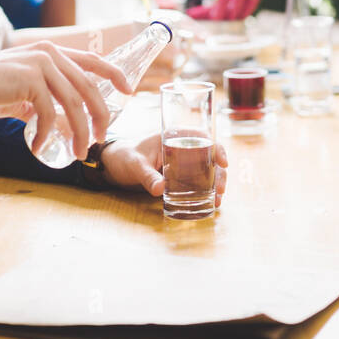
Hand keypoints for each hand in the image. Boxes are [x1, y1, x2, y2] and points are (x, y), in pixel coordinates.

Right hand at [0, 42, 132, 160]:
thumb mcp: (25, 94)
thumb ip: (47, 103)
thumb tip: (64, 125)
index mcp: (52, 53)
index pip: (93, 60)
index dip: (113, 74)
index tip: (128, 91)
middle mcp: (50, 54)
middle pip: (88, 87)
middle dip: (100, 116)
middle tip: (100, 138)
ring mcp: (40, 64)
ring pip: (74, 103)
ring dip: (79, 131)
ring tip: (77, 152)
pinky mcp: (29, 79)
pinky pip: (48, 113)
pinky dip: (47, 134)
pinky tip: (39, 147)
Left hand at [100, 132, 228, 206]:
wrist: (115, 165)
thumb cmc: (125, 156)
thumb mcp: (135, 165)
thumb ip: (147, 176)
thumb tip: (160, 190)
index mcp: (174, 136)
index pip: (203, 136)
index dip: (217, 148)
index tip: (223, 163)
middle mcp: (183, 147)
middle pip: (210, 156)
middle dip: (220, 172)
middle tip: (221, 190)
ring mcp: (182, 162)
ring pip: (207, 170)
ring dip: (216, 184)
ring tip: (218, 200)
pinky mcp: (179, 176)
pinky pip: (197, 181)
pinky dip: (206, 190)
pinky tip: (211, 202)